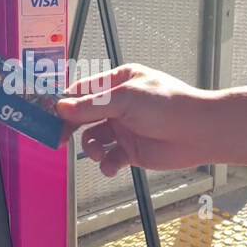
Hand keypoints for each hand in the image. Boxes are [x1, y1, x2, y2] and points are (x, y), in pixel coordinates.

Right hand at [57, 64, 217, 176]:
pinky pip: (109, 158)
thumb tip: (61, 107)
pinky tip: (111, 165)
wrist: (199, 132)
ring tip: (97, 153)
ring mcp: (124, 127)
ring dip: (90, 148)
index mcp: (118, 81)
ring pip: (93, 139)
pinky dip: (106, 164)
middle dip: (71, 128)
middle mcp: (119, 104)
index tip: (47, 113)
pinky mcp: (131, 150)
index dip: (64, 102)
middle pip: (83, 116)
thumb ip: (91, 105)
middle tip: (58, 138)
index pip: (82, 90)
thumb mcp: (125, 99)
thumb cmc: (168, 105)